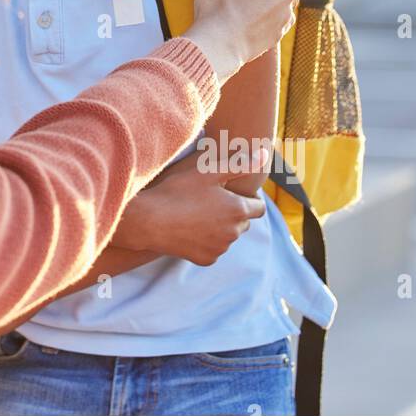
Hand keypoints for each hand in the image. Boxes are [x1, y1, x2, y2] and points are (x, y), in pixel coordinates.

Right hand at [113, 146, 268, 264]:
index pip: (259, 207)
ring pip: (227, 236)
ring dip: (220, 227)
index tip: (232, 192)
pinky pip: (213, 249)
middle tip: (210, 200)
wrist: (149, 221)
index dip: (249, 198)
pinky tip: (190, 228)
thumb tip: (265, 156)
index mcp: (238, 210)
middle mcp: (234, 233)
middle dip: (233, 212)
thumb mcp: (208, 171)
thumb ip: (240, 164)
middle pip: (243, 222)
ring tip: (197, 213)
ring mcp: (220, 248)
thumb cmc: (178, 191)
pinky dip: (207, 241)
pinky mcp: (206, 260)